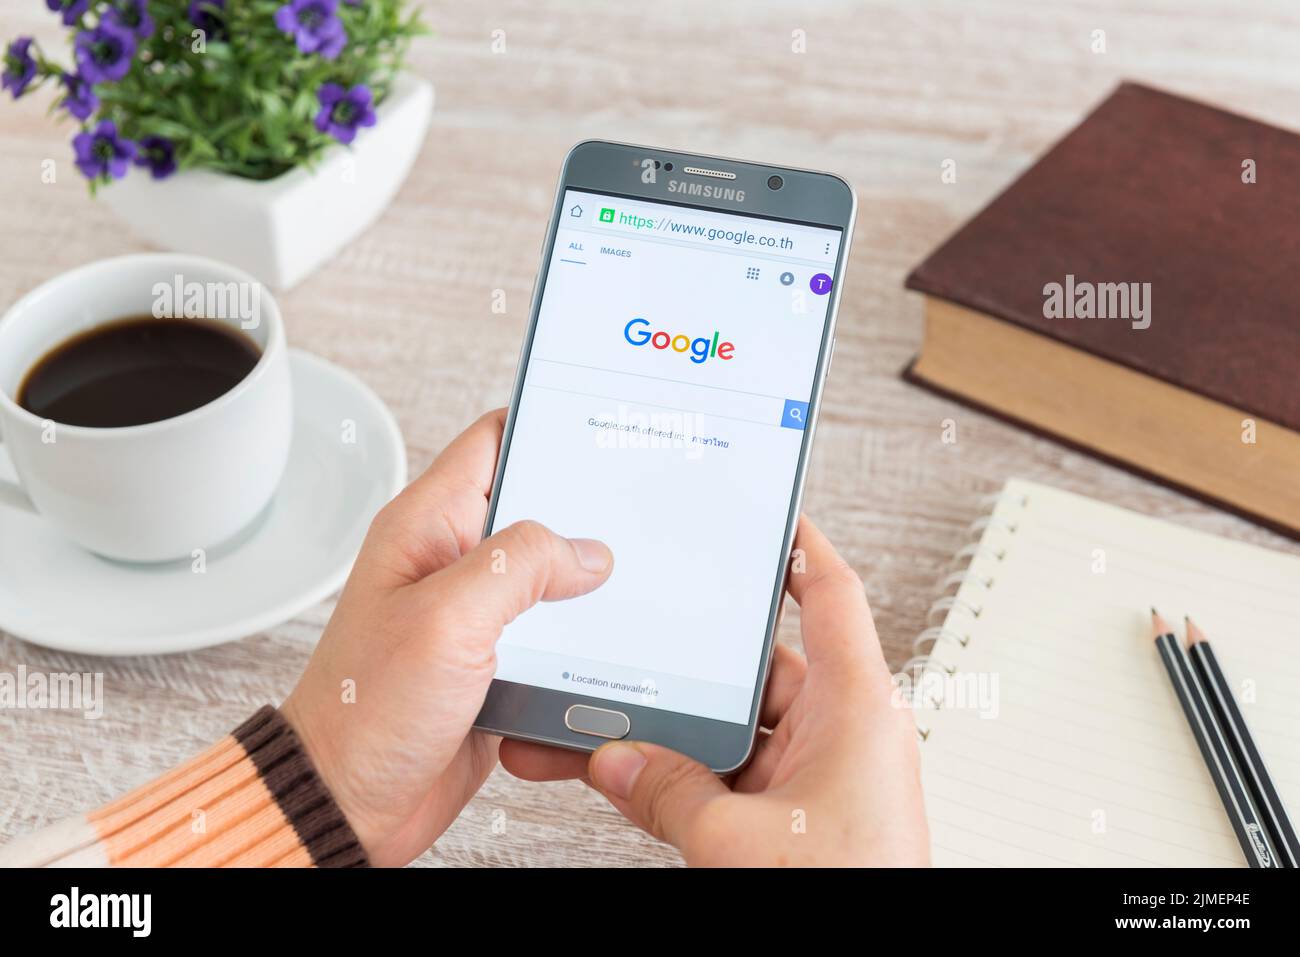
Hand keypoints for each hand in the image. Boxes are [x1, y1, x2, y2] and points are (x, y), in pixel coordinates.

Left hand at [281, 410, 612, 866]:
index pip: (494, 442)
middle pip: (537, 511)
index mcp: (428, 528)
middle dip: (588, 514)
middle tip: (643, 510)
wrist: (349, 804)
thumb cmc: (364, 712)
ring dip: (591, 591)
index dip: (547, 423)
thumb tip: (587, 553)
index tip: (602, 422)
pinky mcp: (497, 666)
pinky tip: (611, 654)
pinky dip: (583, 647)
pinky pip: (555, 640)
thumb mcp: (445, 619)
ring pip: (554, 580)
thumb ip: (518, 566)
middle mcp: (454, 564)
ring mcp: (477, 617)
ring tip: (641, 587)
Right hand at [500, 516, 928, 865]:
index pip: (831, 592)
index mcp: (857, 707)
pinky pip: (731, 774)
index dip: (797, 543)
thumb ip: (668, 793)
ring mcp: (816, 774)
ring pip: (735, 727)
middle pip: (757, 664)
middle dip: (693, 662)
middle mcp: (841, 731)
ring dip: (679, 730)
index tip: (764, 509)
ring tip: (615, 721)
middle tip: (640, 638)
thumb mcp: (740, 841)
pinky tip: (633, 774)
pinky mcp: (795, 815)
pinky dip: (686, 774)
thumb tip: (614, 760)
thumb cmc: (856, 894)